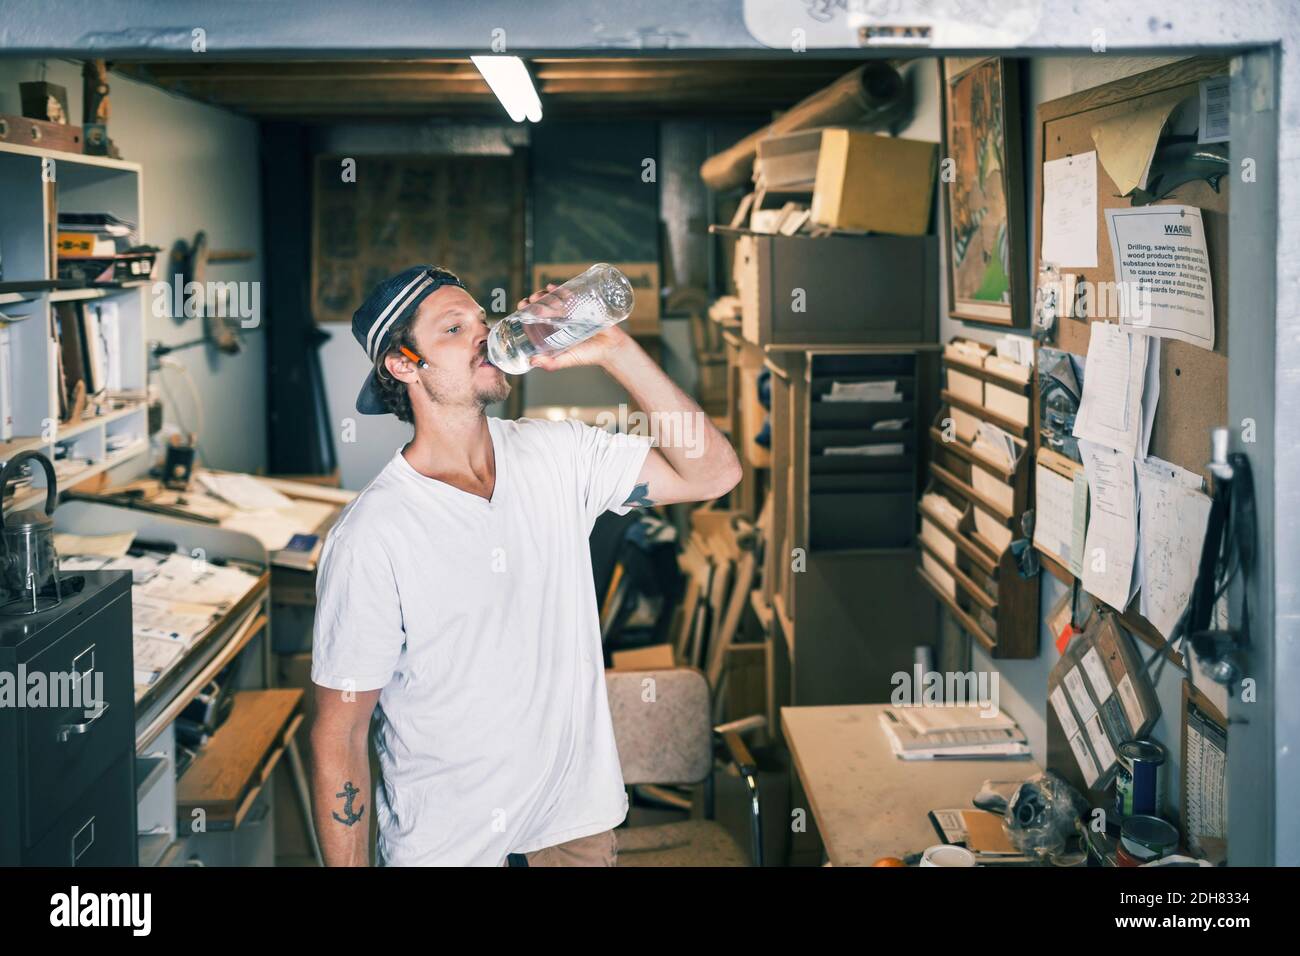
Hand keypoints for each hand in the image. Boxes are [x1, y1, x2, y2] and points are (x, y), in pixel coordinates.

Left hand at [514, 283, 634, 370]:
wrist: (612, 348)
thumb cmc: (589, 355)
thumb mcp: (567, 360)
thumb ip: (552, 364)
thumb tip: (532, 361)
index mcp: (553, 329)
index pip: (535, 317)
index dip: (526, 310)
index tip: (522, 307)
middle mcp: (559, 318)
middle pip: (542, 304)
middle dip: (534, 300)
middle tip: (532, 301)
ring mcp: (571, 310)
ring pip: (553, 297)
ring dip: (544, 294)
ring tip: (542, 295)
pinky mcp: (582, 304)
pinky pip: (569, 293)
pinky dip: (560, 289)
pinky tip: (553, 288)